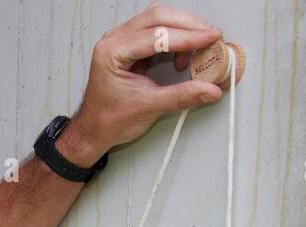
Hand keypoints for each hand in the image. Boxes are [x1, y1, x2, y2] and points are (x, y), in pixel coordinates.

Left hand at [61, 3, 226, 164]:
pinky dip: (175, 39)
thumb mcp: (148, 108)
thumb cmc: (108, 120)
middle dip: (189, 26)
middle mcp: (114, 40)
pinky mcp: (130, 46)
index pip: (156, 35)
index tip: (212, 38)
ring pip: (158, 20)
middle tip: (212, 38)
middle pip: (158, 17)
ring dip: (183, 30)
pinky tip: (183, 55)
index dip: (188, 36)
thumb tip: (210, 89)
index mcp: (111, 53)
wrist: (93, 130)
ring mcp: (121, 41)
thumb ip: (182, 96)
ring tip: (198, 50)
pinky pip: (156, 32)